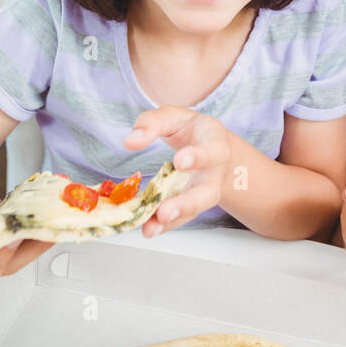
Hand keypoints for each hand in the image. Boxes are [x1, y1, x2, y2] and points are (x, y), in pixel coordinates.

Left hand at [124, 107, 231, 235]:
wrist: (209, 145)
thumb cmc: (190, 129)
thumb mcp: (173, 117)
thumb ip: (152, 123)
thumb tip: (130, 141)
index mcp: (215, 143)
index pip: (213, 151)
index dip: (199, 157)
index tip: (179, 161)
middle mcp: (214, 173)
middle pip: (207, 193)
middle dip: (187, 203)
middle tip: (165, 212)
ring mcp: (204, 192)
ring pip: (194, 211)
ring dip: (172, 220)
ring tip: (150, 228)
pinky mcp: (191, 204)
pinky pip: (181, 218)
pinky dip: (165, 225)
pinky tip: (149, 229)